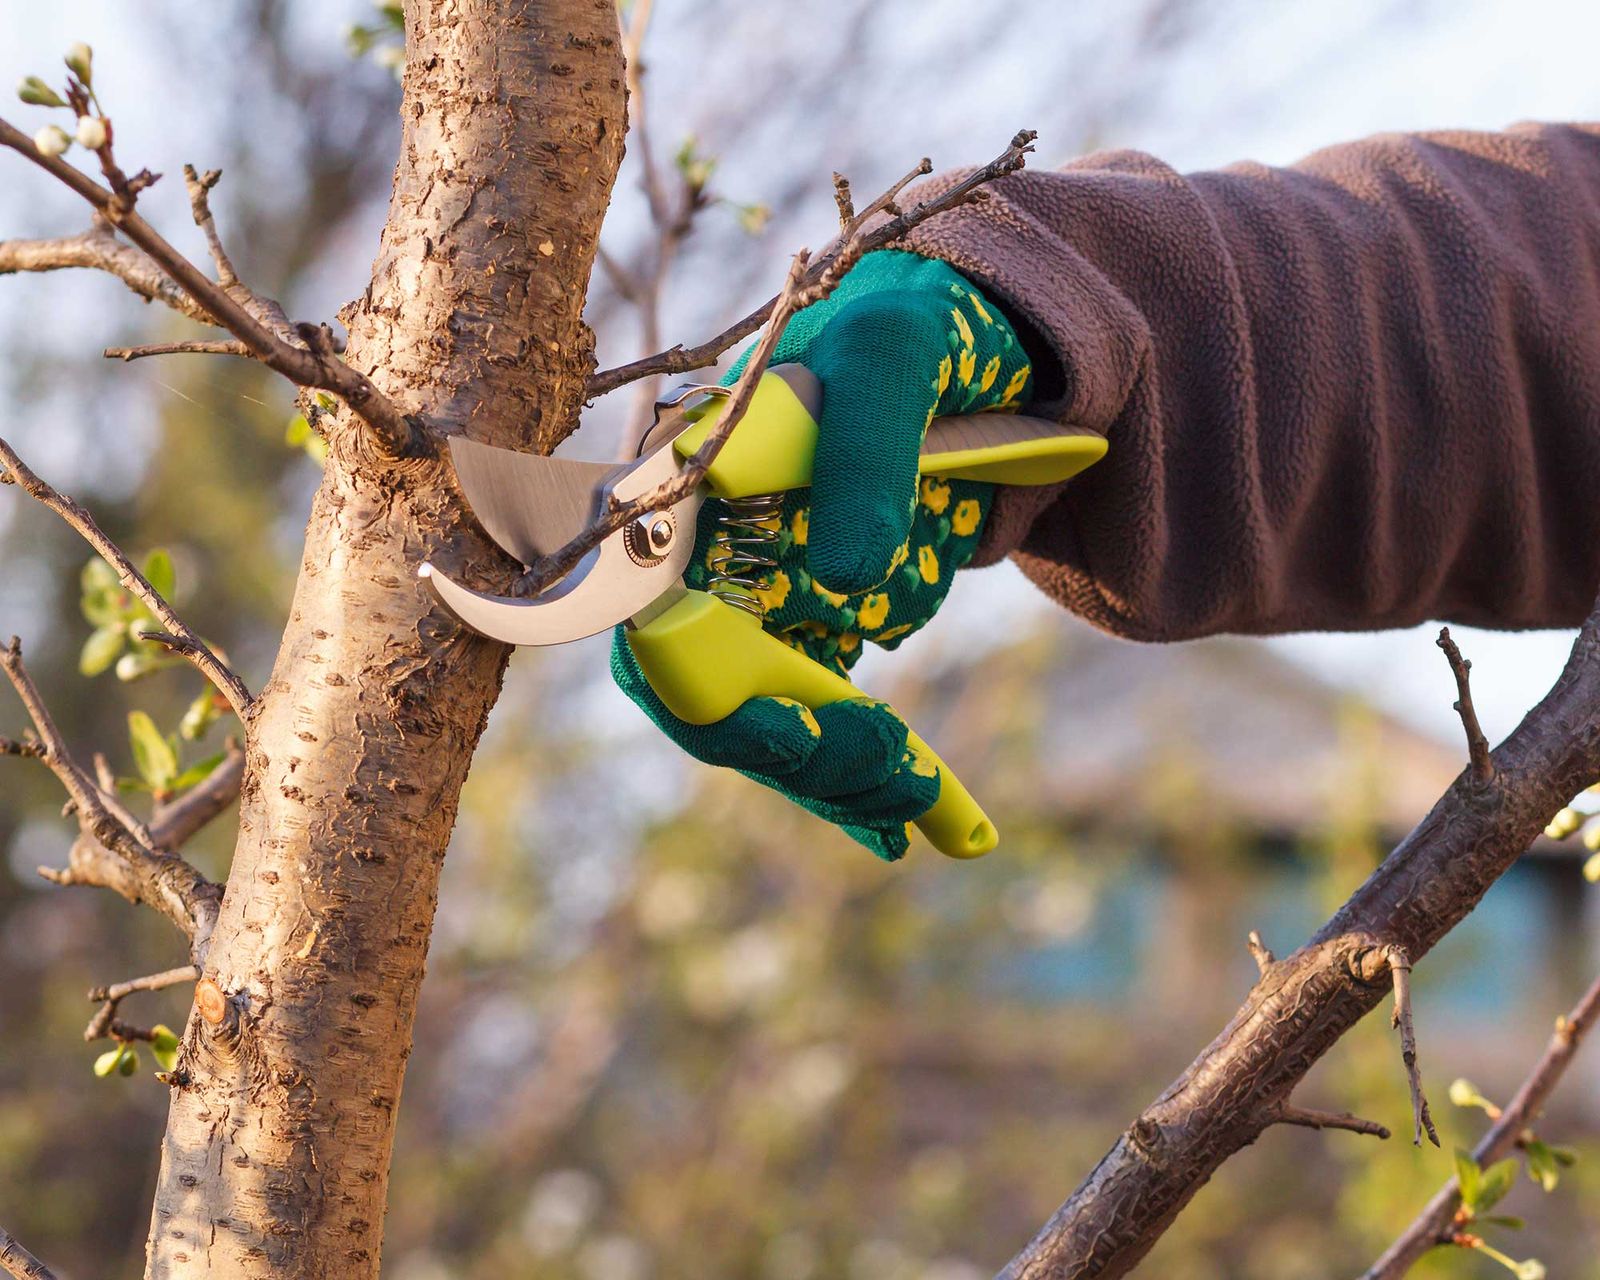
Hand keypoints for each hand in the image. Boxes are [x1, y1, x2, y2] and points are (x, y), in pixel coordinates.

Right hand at [613, 249, 1031, 857]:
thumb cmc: (910, 326)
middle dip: (799, 751)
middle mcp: (703, 552)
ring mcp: (756, 591)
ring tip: (933, 813)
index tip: (795, 737)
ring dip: (841, 775)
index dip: (704, 693)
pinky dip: (859, 769)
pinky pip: (817, 712)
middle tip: (901, 779)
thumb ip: (867, 449)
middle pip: (710, 692)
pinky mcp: (809, 617)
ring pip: (768, 718)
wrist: (969, 338)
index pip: (653, 620)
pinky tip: (915, 816)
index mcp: (687, 488)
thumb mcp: (897, 359)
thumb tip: (845, 574)